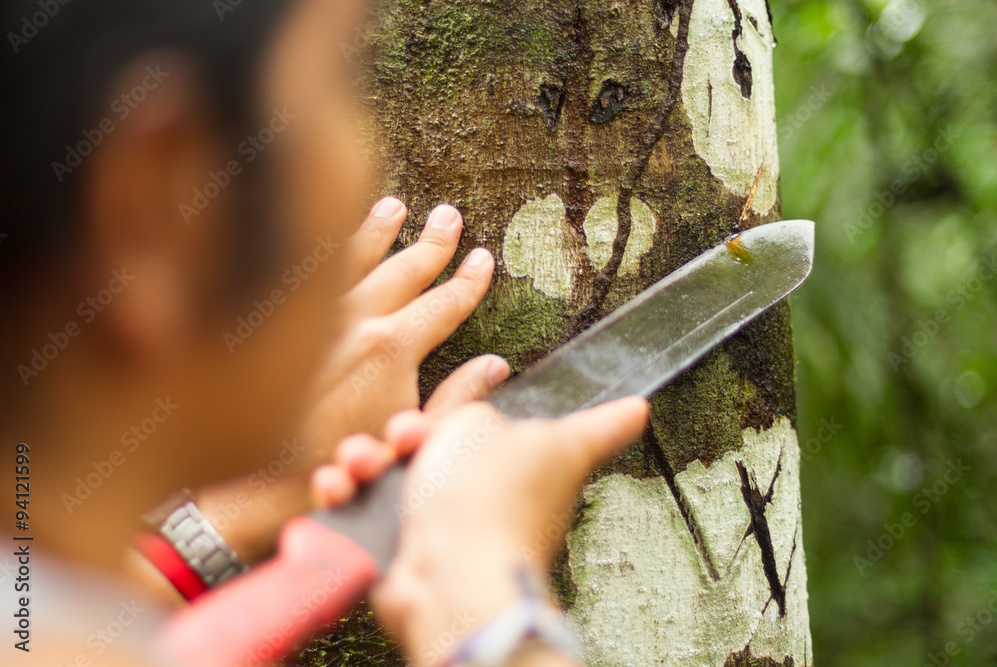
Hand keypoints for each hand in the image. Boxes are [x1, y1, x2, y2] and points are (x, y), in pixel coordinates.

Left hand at [297, 198, 508, 473]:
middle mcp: (355, 319)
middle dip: (432, 243)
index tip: (484, 259)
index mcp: (392, 348)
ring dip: (377, 230)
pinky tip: (326, 231)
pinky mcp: (273, 318)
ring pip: (351, 257)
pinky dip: (324, 247)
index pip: (444, 304)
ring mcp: (313, 316)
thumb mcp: (409, 439)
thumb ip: (456, 401)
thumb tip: (494, 366)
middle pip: (403, 270)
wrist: (252, 484)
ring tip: (395, 206)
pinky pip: (305, 269)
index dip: (468, 282)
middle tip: (449, 216)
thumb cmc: (335, 467)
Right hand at [352, 398, 649, 666]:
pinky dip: (345, 491)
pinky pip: (360, 504)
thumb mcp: (547, 434)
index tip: (491, 368)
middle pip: (425, 437)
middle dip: (404, 427)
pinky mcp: (395, 542)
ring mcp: (432, 518)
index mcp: (511, 456)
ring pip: (385, 466)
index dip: (478, 388)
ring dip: (366, 457)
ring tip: (363, 463)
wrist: (449, 578)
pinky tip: (338, 484)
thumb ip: (582, 419)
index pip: (492, 411)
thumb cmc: (491, 500)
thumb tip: (639, 410)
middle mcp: (474, 489)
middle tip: (403, 436)